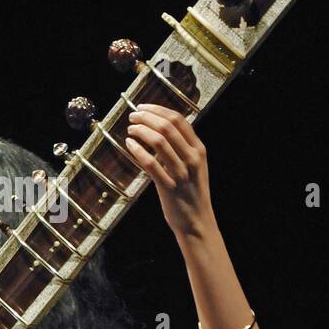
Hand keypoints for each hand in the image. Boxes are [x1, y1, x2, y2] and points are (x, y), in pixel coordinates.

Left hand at [124, 105, 214, 236]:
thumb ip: (181, 148)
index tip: (143, 107)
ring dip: (141, 131)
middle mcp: (193, 158)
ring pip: (159, 141)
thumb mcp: (193, 166)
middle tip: (132, 116)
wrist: (197, 221)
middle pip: (167, 127)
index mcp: (199, 149)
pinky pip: (150, 163)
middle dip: (146, 117)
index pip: (179, 120)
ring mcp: (182, 172)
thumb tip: (158, 128)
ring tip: (130, 129)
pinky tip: (129, 144)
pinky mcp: (169, 187)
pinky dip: (138, 150)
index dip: (158, 110)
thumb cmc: (190, 191)